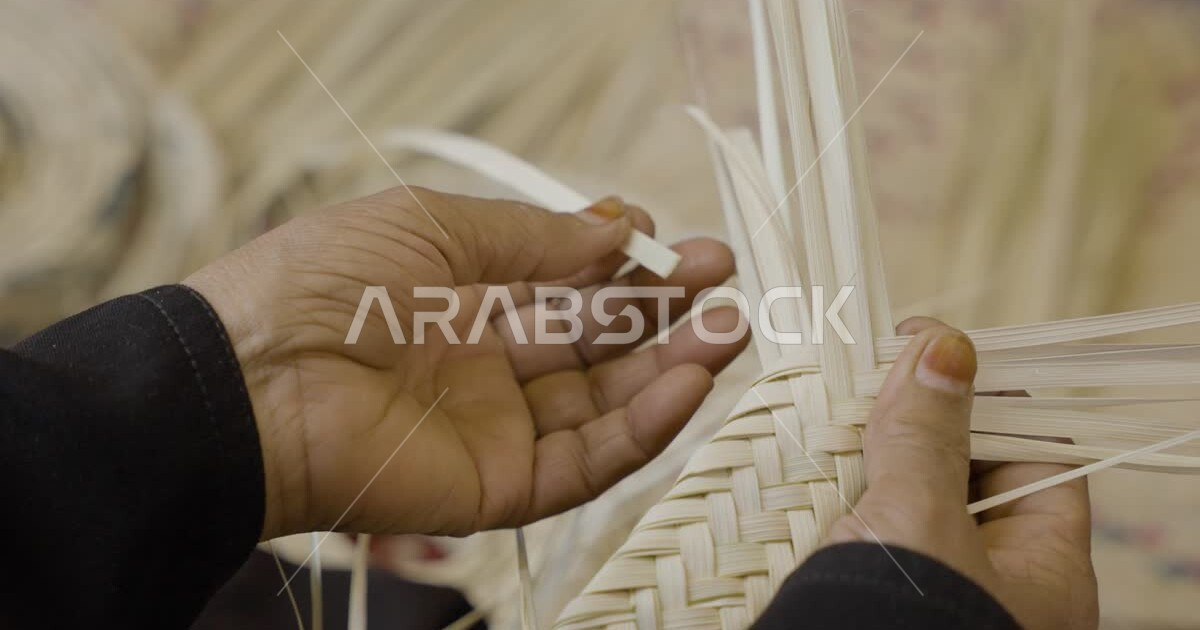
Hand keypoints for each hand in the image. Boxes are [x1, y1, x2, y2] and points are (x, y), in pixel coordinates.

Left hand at [185, 187, 748, 539]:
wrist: (254, 382)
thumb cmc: (324, 285)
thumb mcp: (435, 227)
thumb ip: (533, 237)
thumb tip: (616, 226)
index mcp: (467, 298)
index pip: (568, 286)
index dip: (623, 264)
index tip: (668, 235)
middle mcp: (489, 365)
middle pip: (598, 344)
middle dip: (664, 312)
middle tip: (724, 281)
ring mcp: (498, 429)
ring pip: (607, 404)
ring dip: (673, 369)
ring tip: (730, 327)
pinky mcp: (500, 487)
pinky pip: (587, 461)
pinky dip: (644, 426)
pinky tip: (687, 384)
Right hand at [826, 318, 1097, 629]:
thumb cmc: (899, 629)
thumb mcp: (919, 522)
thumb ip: (928, 436)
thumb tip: (945, 345)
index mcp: (1043, 571)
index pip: (1034, 454)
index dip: (986, 397)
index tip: (922, 352)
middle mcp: (997, 588)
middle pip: (967, 475)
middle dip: (914, 425)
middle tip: (859, 384)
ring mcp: (937, 598)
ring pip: (909, 505)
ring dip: (867, 462)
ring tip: (822, 421)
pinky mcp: (878, 602)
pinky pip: (867, 537)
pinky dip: (838, 502)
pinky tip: (802, 474)